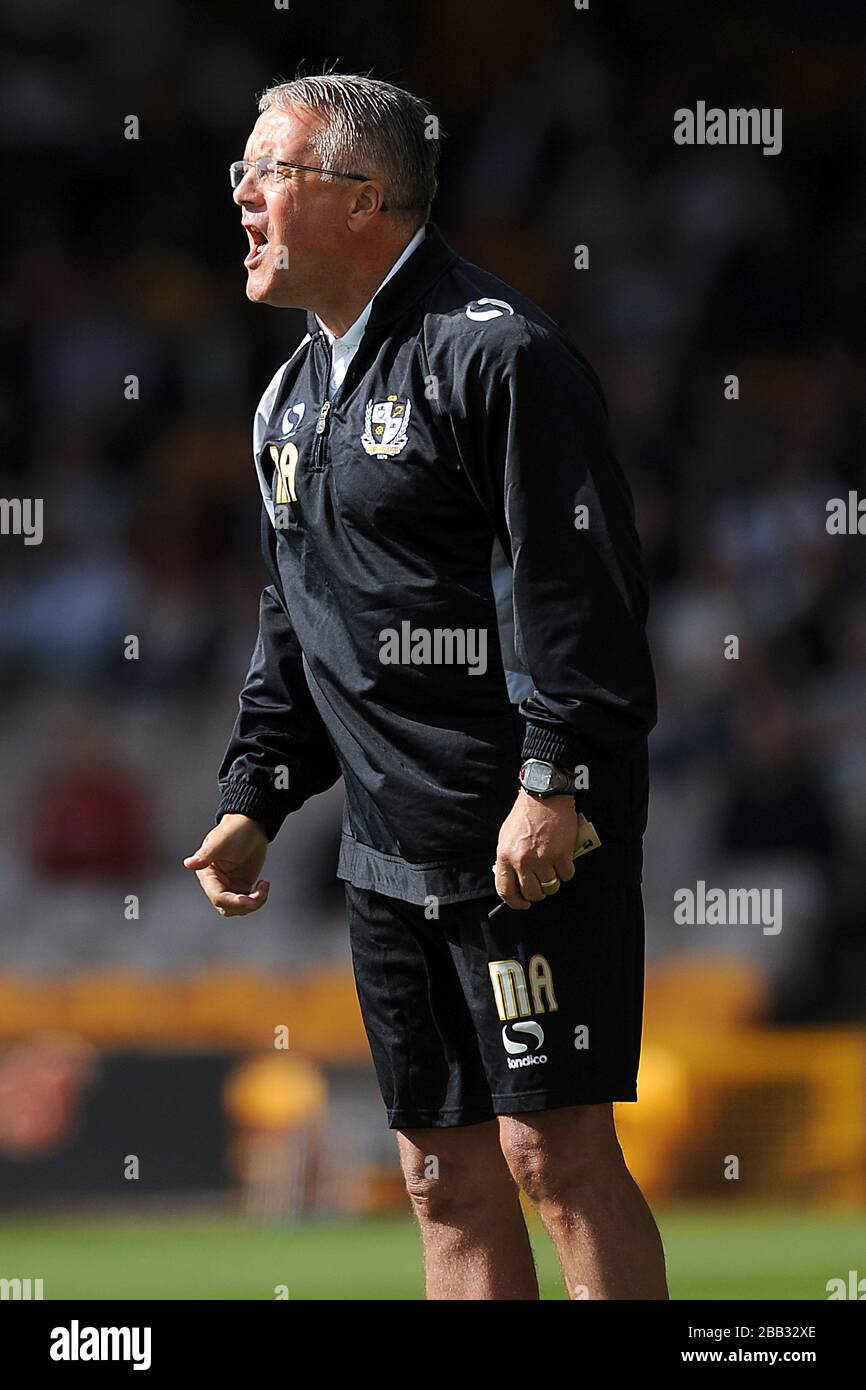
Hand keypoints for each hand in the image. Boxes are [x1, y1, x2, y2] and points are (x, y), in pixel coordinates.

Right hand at [184, 813, 269, 916]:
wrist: (251, 825)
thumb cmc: (234, 831)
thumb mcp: (220, 843)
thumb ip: (205, 855)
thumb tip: (188, 863)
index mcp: (207, 875)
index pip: (218, 897)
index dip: (233, 901)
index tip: (249, 900)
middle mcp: (216, 883)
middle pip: (228, 907)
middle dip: (245, 905)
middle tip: (261, 892)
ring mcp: (230, 886)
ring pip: (238, 908)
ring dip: (254, 903)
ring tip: (264, 886)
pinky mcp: (242, 887)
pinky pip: (249, 902)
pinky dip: (259, 898)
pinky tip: (264, 885)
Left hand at [493, 792, 576, 909]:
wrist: (544, 795)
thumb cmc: (525, 815)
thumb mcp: (506, 837)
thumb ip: (508, 860)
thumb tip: (512, 881)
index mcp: (505, 856)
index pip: (505, 890)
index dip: (515, 902)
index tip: (523, 903)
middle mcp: (522, 861)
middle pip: (532, 893)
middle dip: (539, 892)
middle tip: (542, 883)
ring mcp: (543, 858)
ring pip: (551, 886)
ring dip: (554, 879)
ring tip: (553, 865)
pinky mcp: (562, 854)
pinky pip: (566, 875)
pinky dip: (566, 870)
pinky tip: (564, 857)